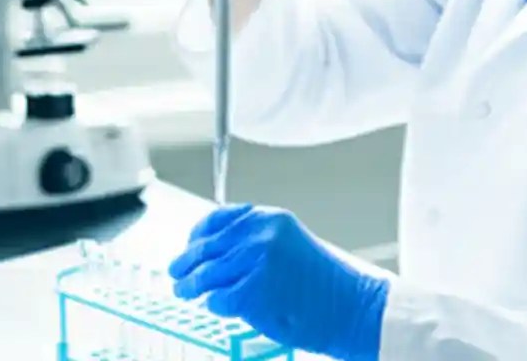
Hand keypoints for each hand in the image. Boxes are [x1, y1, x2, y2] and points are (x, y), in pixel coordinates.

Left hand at [168, 204, 388, 360]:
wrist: (351, 308)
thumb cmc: (324, 284)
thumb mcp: (289, 244)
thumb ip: (255, 240)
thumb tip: (217, 251)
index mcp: (267, 218)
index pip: (217, 219)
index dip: (197, 235)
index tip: (190, 245)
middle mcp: (258, 235)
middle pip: (205, 247)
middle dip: (185, 262)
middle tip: (176, 272)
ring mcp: (252, 263)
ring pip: (205, 274)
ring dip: (190, 285)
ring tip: (184, 291)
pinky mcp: (249, 293)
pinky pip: (217, 300)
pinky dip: (214, 306)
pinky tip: (216, 307)